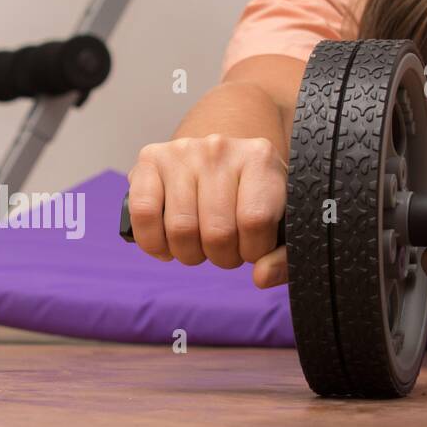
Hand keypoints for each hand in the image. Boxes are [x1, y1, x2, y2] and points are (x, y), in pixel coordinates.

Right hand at [127, 134, 287, 287]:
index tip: (251, 248)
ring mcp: (181, 151)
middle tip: (224, 249)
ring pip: (180, 229)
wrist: (223, 155)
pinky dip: (154, 242)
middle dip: (221, 257)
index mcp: (260, 158)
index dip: (252, 250)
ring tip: (199, 245)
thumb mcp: (282, 219)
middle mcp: (219, 149)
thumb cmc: (252, 194)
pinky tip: (167, 244)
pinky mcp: (150, 159)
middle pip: (216, 231)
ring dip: (189, 254)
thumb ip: (284, 256)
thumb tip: (260, 276)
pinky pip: (143, 214)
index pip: (254, 221)